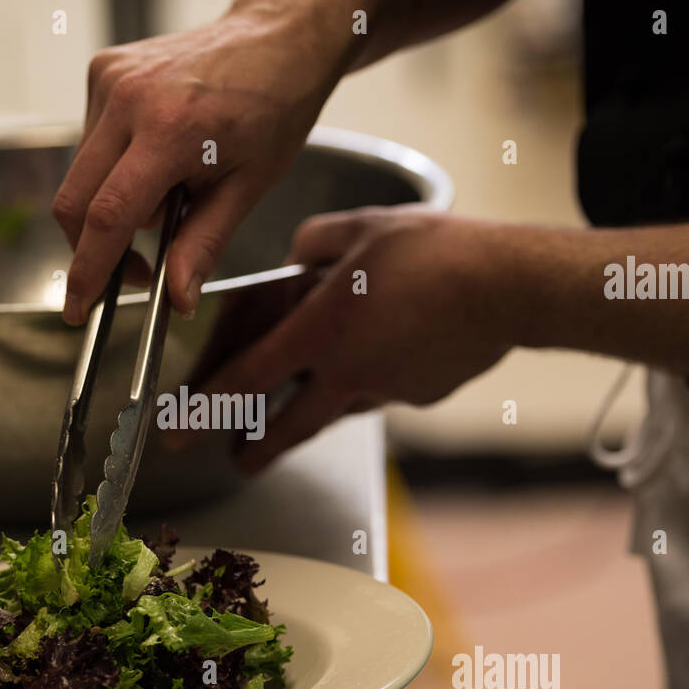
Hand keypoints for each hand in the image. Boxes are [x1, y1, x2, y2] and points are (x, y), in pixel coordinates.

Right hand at [53, 0, 356, 324]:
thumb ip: (204, 244)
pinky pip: (89, 143)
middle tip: (138, 270)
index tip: (78, 308)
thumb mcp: (248, 186)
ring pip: (81, 175)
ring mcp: (110, 80)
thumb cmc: (273, 107)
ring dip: (113, 202)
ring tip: (171, 189)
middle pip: (75, 201)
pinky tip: (158, 154)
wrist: (276, 39)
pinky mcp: (103, 71)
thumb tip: (175, 298)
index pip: (108, 216)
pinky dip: (116, 166)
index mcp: (171, 129)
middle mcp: (129, 99)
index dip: (88, 271)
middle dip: (96, 247)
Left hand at [185, 205, 512, 471]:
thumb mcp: (360, 228)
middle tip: (236, 459)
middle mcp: (346, 371)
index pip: (247, 378)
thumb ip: (315, 242)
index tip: (181, 428)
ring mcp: (384, 390)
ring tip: (294, 422)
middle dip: (255, 449)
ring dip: (308, 420)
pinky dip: (366, 387)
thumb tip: (298, 256)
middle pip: (286, 427)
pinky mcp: (420, 397)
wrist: (508, 288)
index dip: (207, 406)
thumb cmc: (434, 252)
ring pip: (333, 412)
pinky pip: (379, 395)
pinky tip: (375, 368)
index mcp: (320, 331)